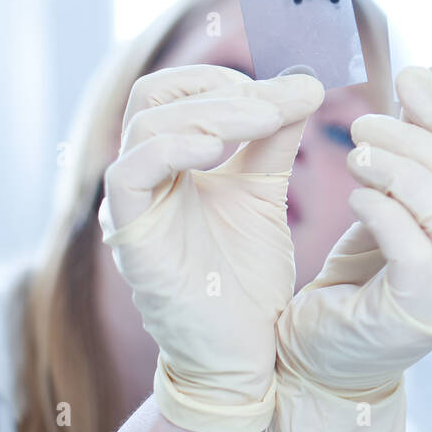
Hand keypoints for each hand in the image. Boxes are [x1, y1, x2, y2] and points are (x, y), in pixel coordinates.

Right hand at [98, 64, 323, 431]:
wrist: (245, 352)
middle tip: (273, 102)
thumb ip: (275, 138)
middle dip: (217, 87)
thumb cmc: (246, 277)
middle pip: (152, 96)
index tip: (283, 89)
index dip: (224, 78)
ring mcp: (131, 206)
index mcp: (169, 162)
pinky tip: (218, 151)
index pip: (175, 91)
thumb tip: (303, 81)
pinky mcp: (130, 237)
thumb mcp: (265, 191)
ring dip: (214, 113)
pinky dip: (173, 148)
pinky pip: (128, 173)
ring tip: (266, 120)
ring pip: (145, 126)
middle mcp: (142, 177)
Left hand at [260, 66, 431, 431]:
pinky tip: (356, 197)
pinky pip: (413, 247)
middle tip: (365, 122)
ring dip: (401, 172)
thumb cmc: (369, 270)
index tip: (409, 77)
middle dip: (415, 140)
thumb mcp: (398, 196)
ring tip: (358, 155)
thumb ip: (421, 144)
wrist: (329, 350)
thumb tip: (431, 73)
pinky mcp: (424, 312)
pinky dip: (384, 211)